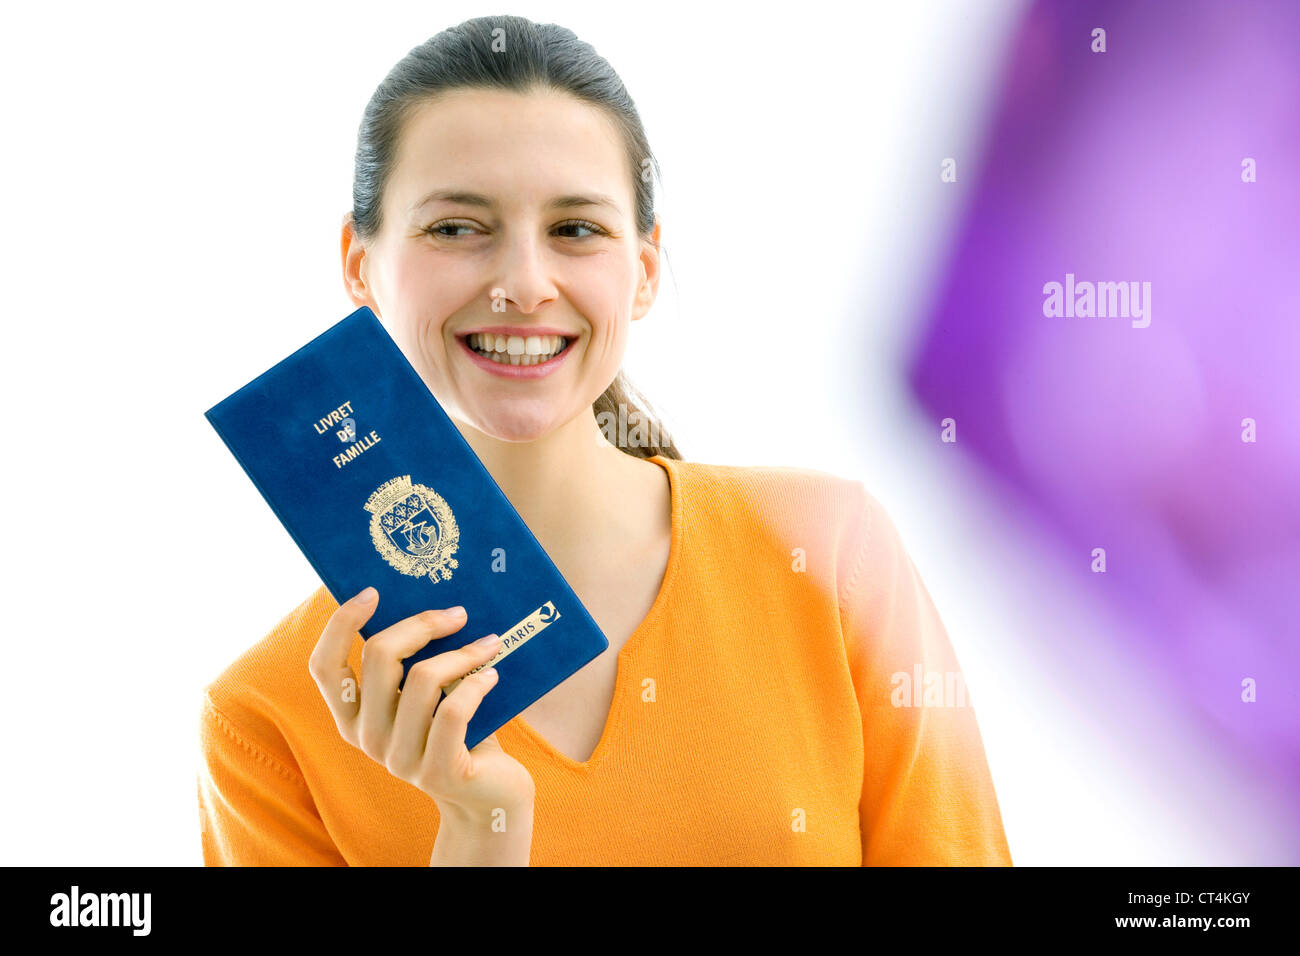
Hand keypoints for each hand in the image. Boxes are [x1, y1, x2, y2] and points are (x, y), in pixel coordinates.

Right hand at [308, 586, 535, 822]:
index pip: (324, 667)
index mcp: (352, 717)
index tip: (372, 592)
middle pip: (380, 656)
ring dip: (462, 653)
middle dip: (423, 624)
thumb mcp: (425, 695)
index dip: (341, 625)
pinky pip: (453, 711)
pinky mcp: (438, 772)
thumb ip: (411, 662)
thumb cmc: (459, 731)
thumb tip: (430, 603)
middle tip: (459, 614)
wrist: (489, 795)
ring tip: (489, 646)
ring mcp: (399, 759)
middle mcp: (366, 739)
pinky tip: (492, 676)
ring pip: (422, 679)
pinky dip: (477, 684)